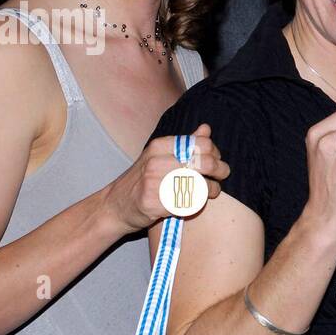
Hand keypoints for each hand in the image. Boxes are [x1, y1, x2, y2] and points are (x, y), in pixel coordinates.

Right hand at [105, 123, 228, 234]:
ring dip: (212, 189)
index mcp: (160, 146)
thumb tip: (206, 128)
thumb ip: (185, 144)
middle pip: (205, 162)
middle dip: (220, 170)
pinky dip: (197, 204)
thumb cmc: (143, 180)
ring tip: (210, 191)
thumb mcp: (160, 156)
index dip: (215, 153)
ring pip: (201, 184)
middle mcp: (157, 161)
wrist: (114, 206)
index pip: (202, 144)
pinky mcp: (155, 204)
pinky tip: (193, 202)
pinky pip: (189, 203)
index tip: (216, 160)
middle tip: (221, 176)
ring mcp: (154, 182)